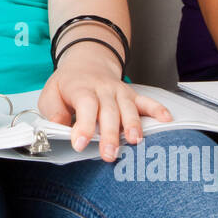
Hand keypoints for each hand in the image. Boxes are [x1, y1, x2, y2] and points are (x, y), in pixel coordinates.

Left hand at [37, 41, 171, 160]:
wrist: (86, 63)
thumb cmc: (68, 85)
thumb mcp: (50, 94)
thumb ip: (53, 111)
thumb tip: (59, 126)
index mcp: (81, 89)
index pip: (84, 106)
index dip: (82, 126)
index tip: (80, 144)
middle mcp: (103, 90)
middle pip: (109, 112)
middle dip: (110, 134)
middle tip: (109, 154)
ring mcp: (120, 92)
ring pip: (128, 108)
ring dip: (133, 125)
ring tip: (135, 140)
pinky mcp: (132, 96)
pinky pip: (147, 101)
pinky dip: (158, 110)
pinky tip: (166, 119)